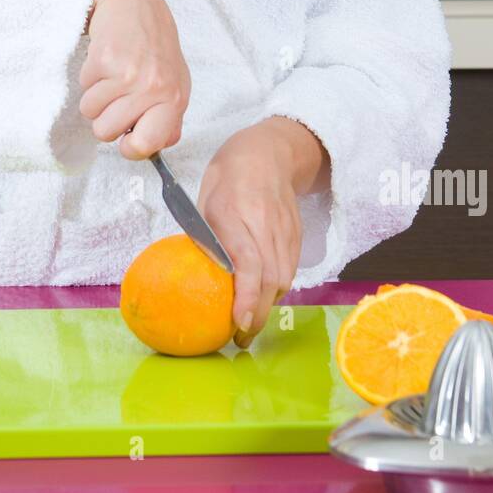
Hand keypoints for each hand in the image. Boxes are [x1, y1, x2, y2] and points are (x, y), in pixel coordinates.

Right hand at [78, 0, 191, 159]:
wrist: (134, 3)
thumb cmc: (155, 47)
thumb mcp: (174, 83)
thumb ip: (168, 118)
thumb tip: (155, 148)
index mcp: (174, 98)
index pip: (148, 144)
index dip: (131, 148)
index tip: (126, 140)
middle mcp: (153, 87)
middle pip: (107, 132)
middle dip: (105, 119)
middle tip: (117, 96)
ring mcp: (128, 73)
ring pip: (90, 112)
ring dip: (95, 97)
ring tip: (112, 76)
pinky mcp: (104, 59)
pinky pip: (83, 87)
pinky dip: (89, 77)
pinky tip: (105, 61)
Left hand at [197, 118, 324, 347]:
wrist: (268, 154)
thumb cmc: (228, 178)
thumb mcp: (204, 204)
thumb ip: (206, 240)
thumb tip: (195, 279)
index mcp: (236, 215)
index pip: (249, 263)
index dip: (247, 295)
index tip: (239, 321)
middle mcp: (265, 226)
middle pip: (272, 279)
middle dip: (259, 313)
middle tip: (241, 338)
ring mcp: (285, 231)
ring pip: (284, 278)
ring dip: (269, 305)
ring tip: (250, 323)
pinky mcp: (296, 236)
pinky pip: (290, 270)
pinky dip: (277, 289)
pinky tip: (263, 298)